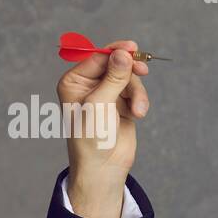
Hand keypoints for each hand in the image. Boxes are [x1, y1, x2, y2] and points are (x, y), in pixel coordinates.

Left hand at [56, 39, 150, 217]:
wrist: (103, 168)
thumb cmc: (92, 138)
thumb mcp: (100, 103)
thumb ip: (113, 77)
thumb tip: (123, 53)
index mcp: (74, 82)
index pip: (97, 57)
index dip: (116, 52)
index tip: (133, 49)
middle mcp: (88, 85)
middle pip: (116, 64)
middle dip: (129, 72)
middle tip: (143, 69)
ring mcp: (105, 94)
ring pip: (128, 78)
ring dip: (136, 92)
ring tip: (138, 111)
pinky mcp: (120, 104)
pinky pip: (135, 91)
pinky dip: (139, 101)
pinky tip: (138, 114)